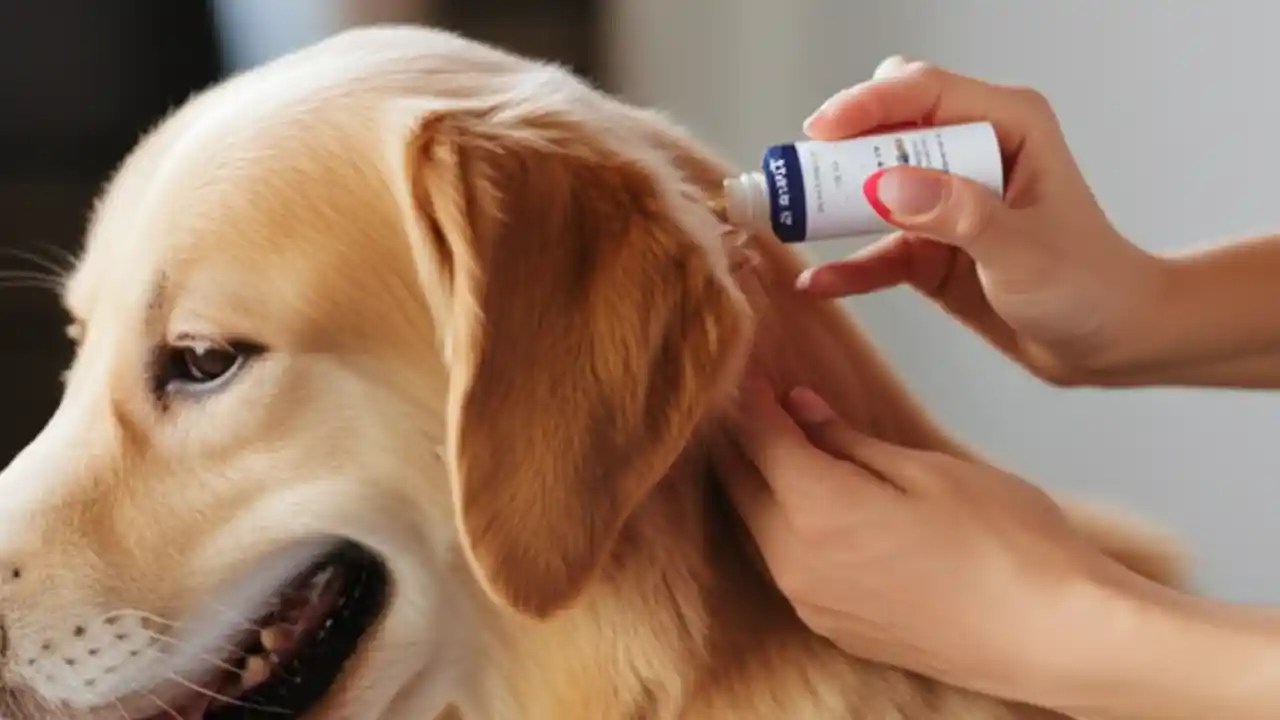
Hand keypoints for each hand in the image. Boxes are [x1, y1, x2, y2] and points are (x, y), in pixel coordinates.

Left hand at [714, 378, 1125, 702]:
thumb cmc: (1006, 544)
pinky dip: (780, 525)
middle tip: (762, 399)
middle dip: (742, 437)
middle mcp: (794, 563)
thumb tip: (800, 407)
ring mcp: (809, 603)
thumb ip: (849, 440)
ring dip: (757, 483)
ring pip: (753, 526)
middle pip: (737, 483)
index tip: (755, 367)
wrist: (1054, 640)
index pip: (755, 437)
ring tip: (782, 443)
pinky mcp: (831, 628)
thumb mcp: (927, 470)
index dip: (750, 396)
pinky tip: (809, 504)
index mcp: (815, 510)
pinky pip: (781, 565)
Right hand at [798, 56, 1168, 383]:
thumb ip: (959, 214)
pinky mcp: (932, 245)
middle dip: (842, 148)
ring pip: (872, 183)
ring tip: (793, 222)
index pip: (923, 92)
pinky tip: (818, 282)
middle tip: (803, 178)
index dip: (866, 104)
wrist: (1109, 343)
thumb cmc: (1089, 286)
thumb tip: (886, 186)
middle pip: (888, 127)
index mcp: (1007, 125)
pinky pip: (877, 249)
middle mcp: (973, 152)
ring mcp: (948, 199)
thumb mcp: (1024, 251)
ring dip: (834, 202)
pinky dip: (847, 264)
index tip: (819, 130)